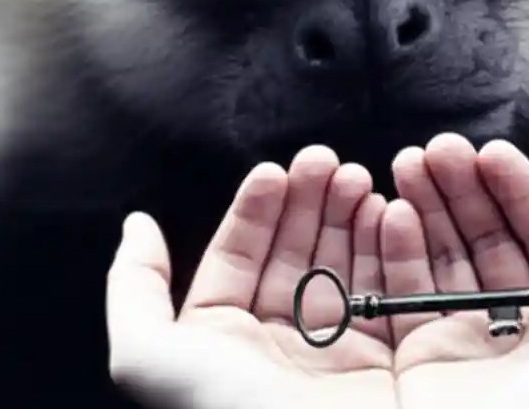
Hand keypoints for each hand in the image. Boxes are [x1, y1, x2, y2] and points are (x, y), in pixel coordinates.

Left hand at [106, 147, 397, 408]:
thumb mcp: (151, 357)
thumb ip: (133, 287)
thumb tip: (136, 225)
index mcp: (224, 347)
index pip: (240, 260)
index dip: (257, 211)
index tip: (276, 170)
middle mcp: (281, 351)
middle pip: (298, 255)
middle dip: (311, 203)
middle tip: (327, 162)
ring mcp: (340, 358)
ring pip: (347, 267)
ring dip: (351, 217)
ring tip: (357, 177)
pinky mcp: (393, 366)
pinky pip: (395, 294)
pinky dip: (395, 250)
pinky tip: (388, 213)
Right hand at [383, 134, 528, 408]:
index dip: (521, 189)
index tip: (492, 152)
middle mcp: (520, 333)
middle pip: (488, 238)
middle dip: (465, 187)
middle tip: (439, 148)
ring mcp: (464, 348)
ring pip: (442, 257)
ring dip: (426, 204)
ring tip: (411, 162)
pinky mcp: (414, 364)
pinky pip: (401, 292)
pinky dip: (394, 248)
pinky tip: (394, 211)